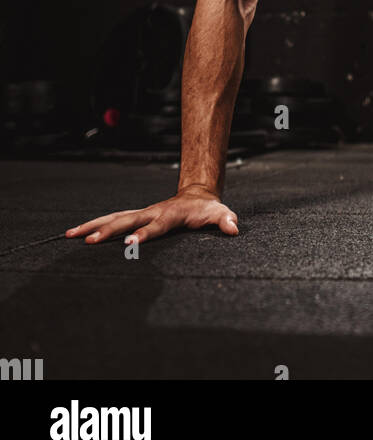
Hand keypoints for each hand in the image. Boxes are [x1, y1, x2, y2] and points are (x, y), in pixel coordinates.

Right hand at [65, 186, 238, 245]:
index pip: (155, 226)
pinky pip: (111, 220)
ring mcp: (141, 213)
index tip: (131, 242)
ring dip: (93, 226)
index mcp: (170, 214)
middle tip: (90, 242)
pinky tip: (75, 234)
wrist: (197, 196)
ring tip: (71, 236)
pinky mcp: (134, 217)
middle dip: (108, 231)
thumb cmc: (208, 210)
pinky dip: (93, 225)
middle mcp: (151, 212)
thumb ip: (225, 221)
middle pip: (126, 220)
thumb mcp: (221, 214)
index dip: (144, 234)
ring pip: (113, 217)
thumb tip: (234, 229)